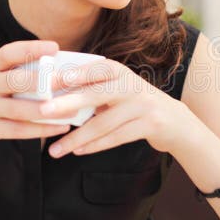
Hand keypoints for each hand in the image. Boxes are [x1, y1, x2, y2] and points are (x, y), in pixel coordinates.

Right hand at [0, 40, 70, 157]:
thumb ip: (13, 74)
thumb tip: (55, 69)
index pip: (8, 53)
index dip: (31, 49)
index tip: (55, 47)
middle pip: (16, 81)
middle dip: (44, 81)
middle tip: (68, 81)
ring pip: (20, 109)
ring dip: (48, 110)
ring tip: (72, 110)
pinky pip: (18, 130)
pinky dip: (41, 129)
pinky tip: (60, 127)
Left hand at [38, 59, 196, 157]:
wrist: (176, 121)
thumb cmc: (135, 105)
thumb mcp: (119, 90)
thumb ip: (94, 90)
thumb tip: (54, 98)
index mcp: (121, 72)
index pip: (96, 69)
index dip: (74, 73)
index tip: (51, 80)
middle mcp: (132, 85)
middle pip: (96, 93)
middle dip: (68, 103)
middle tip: (43, 111)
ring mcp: (143, 105)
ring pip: (103, 123)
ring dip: (76, 138)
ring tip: (54, 150)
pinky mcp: (151, 125)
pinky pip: (116, 137)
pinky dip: (95, 145)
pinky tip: (77, 151)